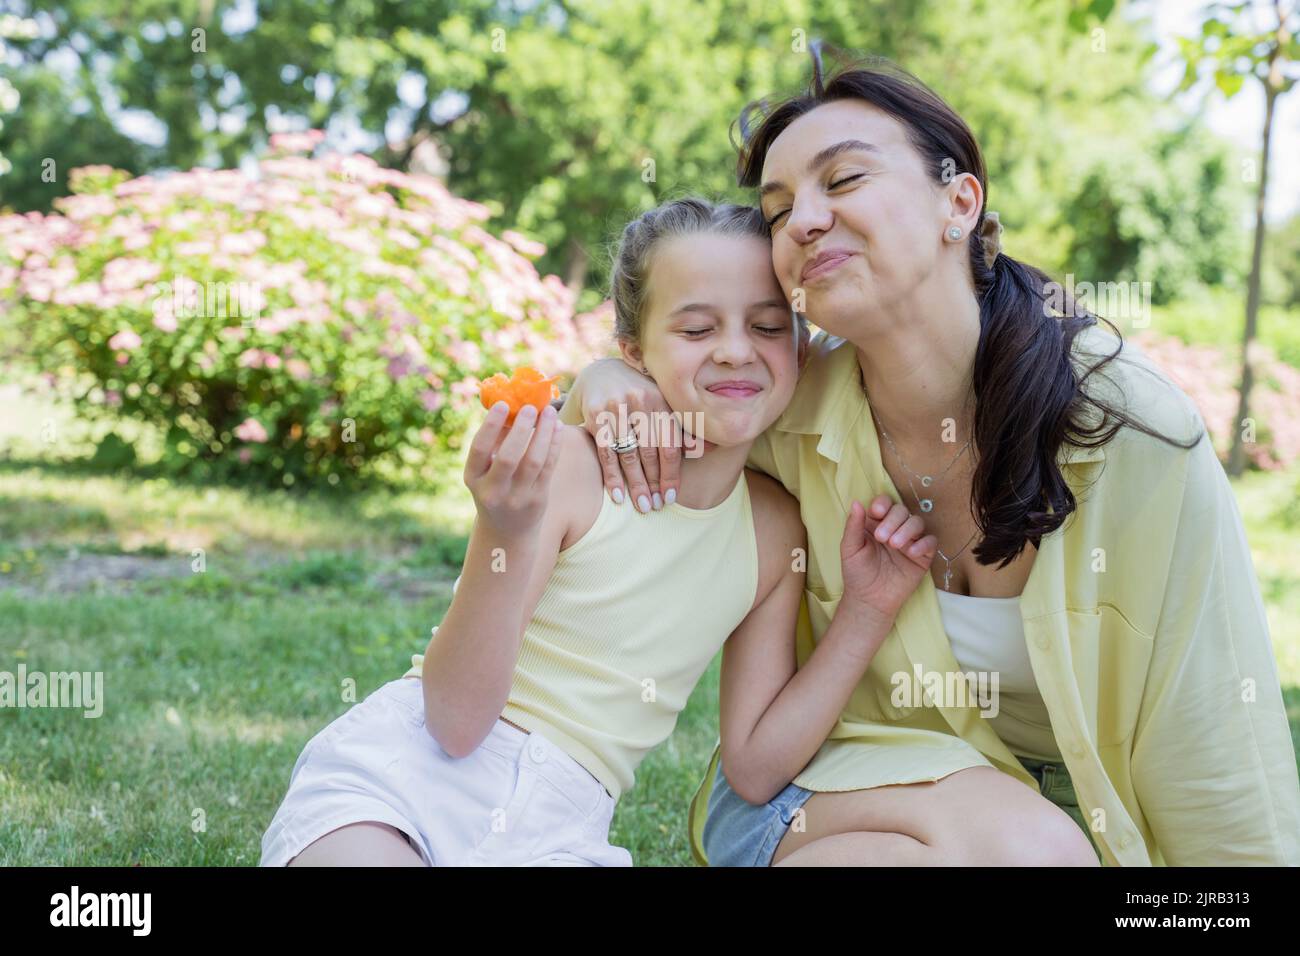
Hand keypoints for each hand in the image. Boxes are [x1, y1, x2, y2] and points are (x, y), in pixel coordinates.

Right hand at [464, 401, 562, 539]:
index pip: (479, 450)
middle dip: (521, 429)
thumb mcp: (484, 471)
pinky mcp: (538, 500)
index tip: (503, 404)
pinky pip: (548, 468)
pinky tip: (558, 428)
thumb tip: (512, 404)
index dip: (490, 426)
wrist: (506, 531)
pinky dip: (554, 445)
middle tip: (531, 407)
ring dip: (543, 434)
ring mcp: (516, 498)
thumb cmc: (495, 488)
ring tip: (549, 412)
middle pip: (508, 457)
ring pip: (533, 461)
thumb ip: (494, 441)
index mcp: (473, 478)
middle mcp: (492, 491)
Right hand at [576, 358, 681, 512]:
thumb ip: (682, 426)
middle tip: (657, 506)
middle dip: (654, 483)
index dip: (671, 473)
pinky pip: (606, 453)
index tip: (671, 496)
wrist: (602, 375)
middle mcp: (639, 401)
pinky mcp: (595, 415)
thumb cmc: (641, 395)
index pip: (669, 444)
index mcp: (661, 400)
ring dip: (636, 484)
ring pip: (628, 454)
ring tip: (642, 506)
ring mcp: (615, 408)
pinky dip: (612, 476)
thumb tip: (707, 449)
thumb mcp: (662, 403)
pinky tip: (618, 496)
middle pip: (649, 452)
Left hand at [839, 495, 936, 622]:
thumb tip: (856, 502)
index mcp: (876, 523)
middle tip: (883, 539)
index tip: (877, 512)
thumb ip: (853, 526)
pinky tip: (911, 553)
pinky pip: (931, 542)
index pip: (885, 503)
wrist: (870, 600)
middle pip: (902, 510)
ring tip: (895, 545)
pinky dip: (923, 544)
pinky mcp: (922, 556)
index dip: (883, 503)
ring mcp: (909, 541)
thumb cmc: (857, 573)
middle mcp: (894, 528)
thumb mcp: (850, 549)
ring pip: (917, 522)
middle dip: (893, 520)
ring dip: (907, 530)